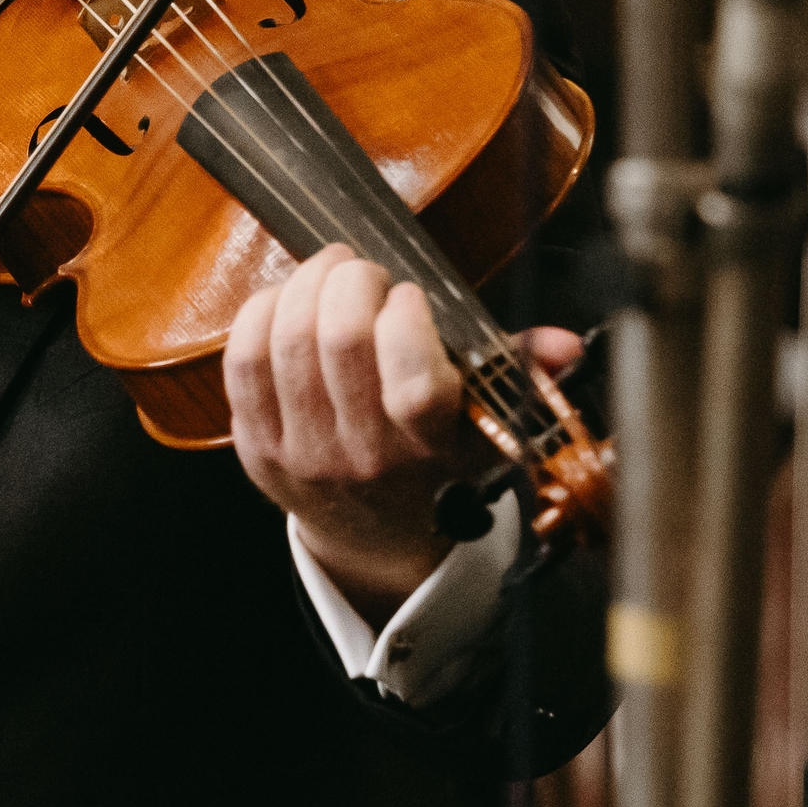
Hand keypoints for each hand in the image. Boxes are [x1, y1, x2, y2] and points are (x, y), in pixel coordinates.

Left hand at [219, 245, 584, 616]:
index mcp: (427, 450)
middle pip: (338, 341)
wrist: (374, 535)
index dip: (406, 319)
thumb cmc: (433, 463)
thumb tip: (564, 345)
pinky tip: (285, 300)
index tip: (411, 297)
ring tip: (327, 272)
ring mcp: (302, 454)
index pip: (412, 383)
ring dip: (305, 284)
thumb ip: (518, 375)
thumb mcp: (485, 426)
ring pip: (286, 342)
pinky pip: (242, 362)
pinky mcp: (256, 448)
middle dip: (352, 280)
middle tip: (363, 271)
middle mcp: (362, 456)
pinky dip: (261, 312)